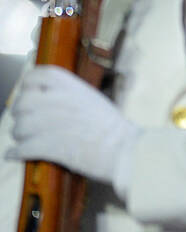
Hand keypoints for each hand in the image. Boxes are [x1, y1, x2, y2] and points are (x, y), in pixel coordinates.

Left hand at [6, 66, 139, 196]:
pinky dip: (15, 153)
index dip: (28, 86)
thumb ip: (69, 97)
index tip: (29, 95)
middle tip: (26, 125)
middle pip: (22, 104)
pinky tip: (14, 155)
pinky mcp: (51, 145)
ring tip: (25, 141)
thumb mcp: (93, 101)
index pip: (37, 76)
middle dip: (21, 116)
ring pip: (20, 127)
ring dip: (19, 136)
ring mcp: (53, 123)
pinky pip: (22, 148)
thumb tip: (47, 102)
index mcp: (72, 87)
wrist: (126, 150)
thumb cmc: (114, 129)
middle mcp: (59, 101)